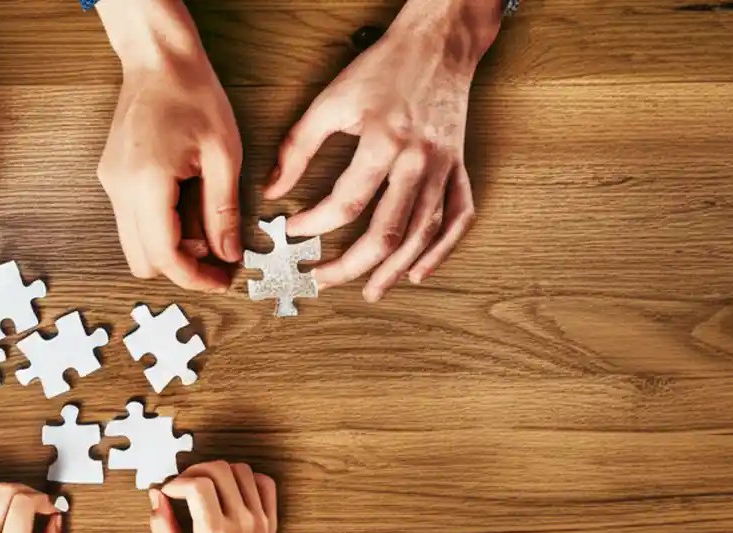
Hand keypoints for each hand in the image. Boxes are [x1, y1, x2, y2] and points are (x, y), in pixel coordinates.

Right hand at [97, 0, 240, 291]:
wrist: (157, 61)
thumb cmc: (192, 94)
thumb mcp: (222, 154)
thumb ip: (223, 210)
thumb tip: (229, 254)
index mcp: (146, 184)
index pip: (164, 255)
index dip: (194, 277)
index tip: (222, 280)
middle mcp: (119, 189)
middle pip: (142, 261)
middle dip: (180, 266)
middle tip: (218, 254)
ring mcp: (111, 184)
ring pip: (135, 244)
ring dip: (170, 248)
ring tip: (205, 223)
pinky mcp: (112, 178)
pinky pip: (132, 221)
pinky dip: (160, 227)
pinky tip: (186, 204)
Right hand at [149, 461, 277, 532]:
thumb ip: (162, 526)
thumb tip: (156, 495)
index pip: (198, 486)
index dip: (176, 483)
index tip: (168, 492)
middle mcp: (241, 523)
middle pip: (220, 470)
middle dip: (195, 470)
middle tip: (183, 485)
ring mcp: (259, 521)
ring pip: (242, 471)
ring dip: (219, 471)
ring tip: (204, 485)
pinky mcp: (270, 521)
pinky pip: (264, 484)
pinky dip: (247, 478)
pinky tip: (230, 489)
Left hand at [264, 0, 501, 301]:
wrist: (439, 42)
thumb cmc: (386, 67)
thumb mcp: (332, 100)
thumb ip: (298, 147)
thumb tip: (274, 188)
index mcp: (384, 142)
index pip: (347, 202)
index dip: (316, 224)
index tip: (294, 232)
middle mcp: (419, 161)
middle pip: (387, 231)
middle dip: (352, 265)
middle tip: (325, 280)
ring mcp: (444, 168)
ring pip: (423, 234)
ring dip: (396, 269)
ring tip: (371, 290)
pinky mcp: (459, 167)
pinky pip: (457, 217)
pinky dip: (442, 249)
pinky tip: (420, 270)